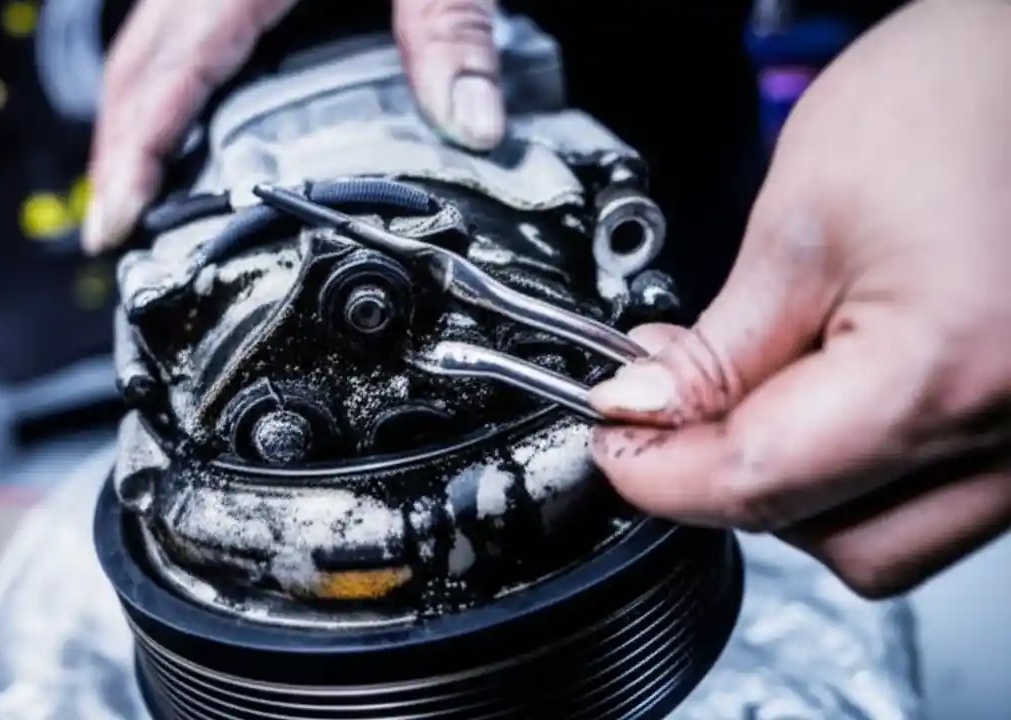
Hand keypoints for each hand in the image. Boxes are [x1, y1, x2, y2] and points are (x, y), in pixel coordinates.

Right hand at [82, 0, 506, 253]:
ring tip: (144, 178)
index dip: (134, 154)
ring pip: (150, 37)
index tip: (115, 223)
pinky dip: (172, 70)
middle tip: (116, 224)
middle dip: (118, 147)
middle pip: (135, 61)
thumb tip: (471, 124)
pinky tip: (196, 99)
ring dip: (138, 112)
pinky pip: (183, 13)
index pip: (168, 73)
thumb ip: (452, 26)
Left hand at [587, 0, 1010, 597]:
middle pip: (831, 537)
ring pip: (887, 538)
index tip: (612, 442)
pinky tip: (820, 394)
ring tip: (749, 386)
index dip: (659, 473)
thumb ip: (718, 348)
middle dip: (730, 483)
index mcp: (946, 373)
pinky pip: (935, 500)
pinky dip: (859, 469)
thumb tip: (644, 413)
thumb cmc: (957, 99)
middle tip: (669, 407)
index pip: (760, 482)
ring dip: (797, 487)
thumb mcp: (800, 223)